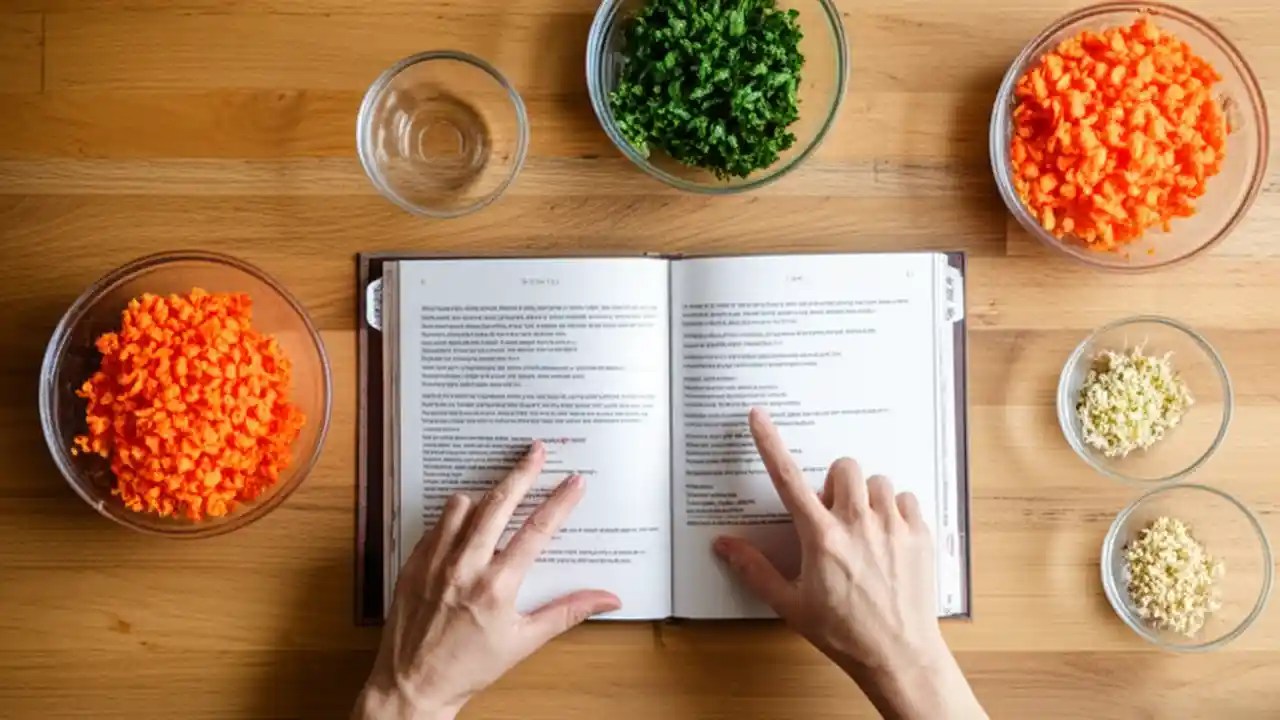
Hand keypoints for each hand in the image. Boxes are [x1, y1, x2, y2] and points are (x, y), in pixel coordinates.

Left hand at [354, 441, 620, 719]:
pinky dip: (453, 517)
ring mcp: (435, 562)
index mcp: (497, 586)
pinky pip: (436, 524)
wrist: (412, 684)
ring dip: (483, 495)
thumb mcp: (524, 642)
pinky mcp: (413, 563)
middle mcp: (465, 567)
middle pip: (499, 503)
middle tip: (536, 450)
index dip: (559, 502)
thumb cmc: (468, 667)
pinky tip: (463, 521)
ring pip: (461, 506)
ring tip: (497, 491)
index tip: (574, 481)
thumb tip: (607, 599)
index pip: (537, 531)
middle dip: (522, 473)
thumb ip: (567, 612)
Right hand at [713, 409, 984, 719]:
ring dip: (866, 497)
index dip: (769, 443)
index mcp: (821, 538)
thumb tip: (724, 545)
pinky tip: (888, 537)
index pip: (787, 479)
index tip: (759, 418)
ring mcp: (892, 527)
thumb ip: (755, 569)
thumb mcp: (790, 604)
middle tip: (834, 512)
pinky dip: (895, 510)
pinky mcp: (919, 535)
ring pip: (877, 481)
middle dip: (836, 482)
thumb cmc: (843, 633)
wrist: (898, 655)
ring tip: (864, 529)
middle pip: (844, 467)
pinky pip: (906, 499)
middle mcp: (858, 524)